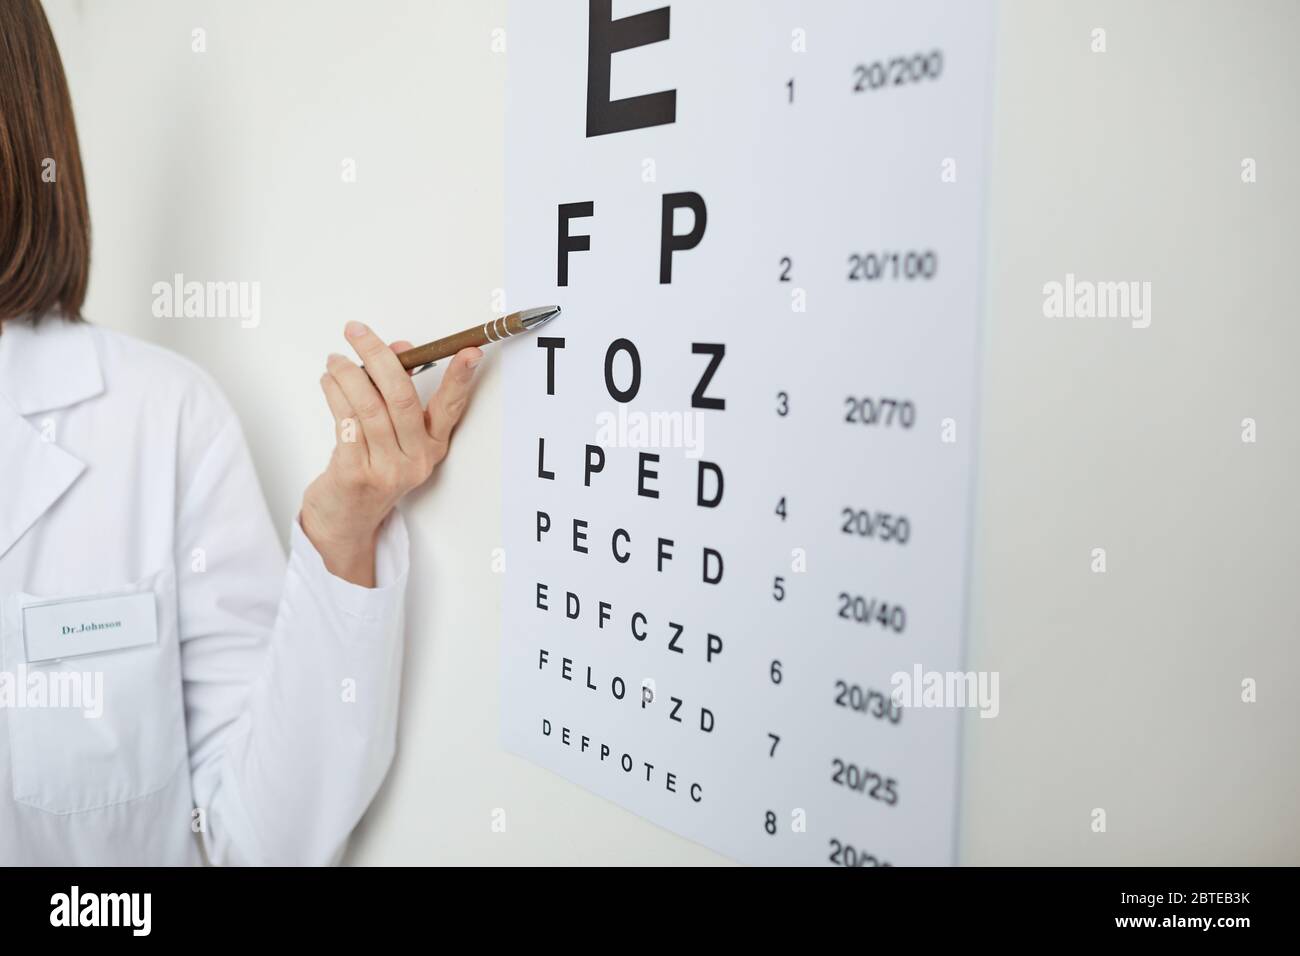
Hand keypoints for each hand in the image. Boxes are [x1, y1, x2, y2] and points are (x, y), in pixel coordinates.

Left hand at [301, 320, 481, 585]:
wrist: (346, 521)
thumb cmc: (370, 471)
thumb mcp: (391, 434)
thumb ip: (395, 391)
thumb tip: (397, 350)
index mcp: (431, 445)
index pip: (451, 407)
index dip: (460, 378)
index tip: (470, 352)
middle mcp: (415, 458)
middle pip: (401, 399)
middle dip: (378, 358)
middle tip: (357, 332)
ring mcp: (387, 470)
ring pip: (369, 408)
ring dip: (347, 376)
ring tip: (335, 360)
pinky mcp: (357, 475)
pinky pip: (346, 425)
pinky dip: (335, 396)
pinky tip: (328, 383)